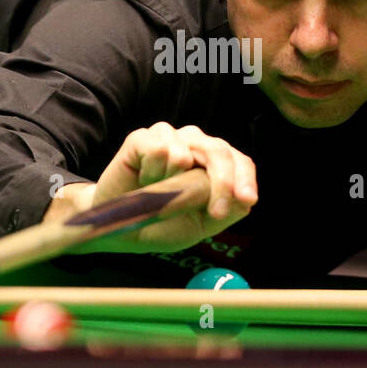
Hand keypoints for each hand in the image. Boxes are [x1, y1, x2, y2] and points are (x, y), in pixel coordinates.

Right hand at [54, 123, 257, 253]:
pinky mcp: (142, 139)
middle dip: (222, 182)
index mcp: (214, 164)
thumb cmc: (160, 223)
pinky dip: (152, 171)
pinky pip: (158, 149)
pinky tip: (143, 180)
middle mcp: (195, 145)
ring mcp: (169, 138)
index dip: (244, 179)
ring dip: (171, 183)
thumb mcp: (199, 226)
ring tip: (157, 193)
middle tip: (215, 212)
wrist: (119, 228)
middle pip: (218, 151)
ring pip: (184, 151)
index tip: (246, 200)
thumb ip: (225, 213)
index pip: (239, 162)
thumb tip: (244, 201)